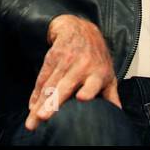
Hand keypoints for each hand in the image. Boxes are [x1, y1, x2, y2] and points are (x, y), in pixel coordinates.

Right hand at [24, 15, 120, 130]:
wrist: (78, 28)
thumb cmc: (96, 56)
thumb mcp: (107, 72)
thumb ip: (110, 94)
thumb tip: (117, 114)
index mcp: (97, 73)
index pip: (93, 83)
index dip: (88, 90)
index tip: (81, 98)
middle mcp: (80, 67)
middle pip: (65, 87)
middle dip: (53, 102)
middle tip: (42, 117)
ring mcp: (64, 62)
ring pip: (49, 86)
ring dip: (40, 104)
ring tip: (33, 121)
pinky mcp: (51, 58)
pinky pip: (42, 79)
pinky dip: (36, 94)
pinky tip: (32, 107)